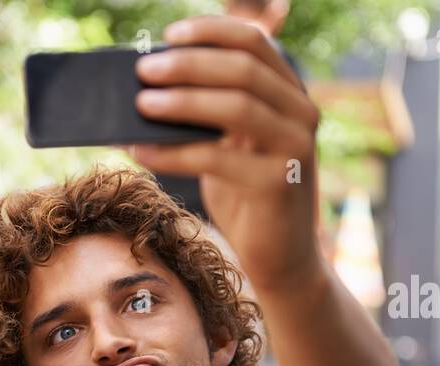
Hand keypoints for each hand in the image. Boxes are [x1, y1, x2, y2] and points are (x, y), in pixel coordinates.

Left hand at [130, 15, 324, 297]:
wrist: (281, 260)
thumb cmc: (247, 198)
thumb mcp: (230, 146)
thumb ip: (209, 115)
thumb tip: (148, 89)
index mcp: (290, 94)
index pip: (255, 43)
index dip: (211, 32)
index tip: (168, 35)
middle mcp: (301, 113)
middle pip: (242, 69)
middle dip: (188, 65)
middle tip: (144, 71)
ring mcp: (295, 147)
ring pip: (236, 107)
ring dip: (182, 102)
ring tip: (140, 104)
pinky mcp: (279, 183)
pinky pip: (217, 159)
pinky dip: (172, 154)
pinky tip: (138, 153)